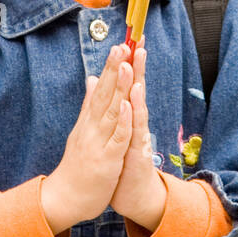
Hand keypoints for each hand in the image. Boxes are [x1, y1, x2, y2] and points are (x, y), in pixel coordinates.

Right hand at [40, 44, 134, 234]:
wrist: (64, 199)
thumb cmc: (77, 167)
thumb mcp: (82, 131)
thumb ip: (89, 105)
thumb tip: (92, 79)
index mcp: (88, 120)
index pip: (100, 88)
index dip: (110, 67)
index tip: (119, 45)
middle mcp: (91, 127)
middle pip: (104, 93)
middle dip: (114, 68)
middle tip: (122, 44)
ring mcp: (98, 142)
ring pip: (111, 110)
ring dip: (118, 87)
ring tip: (126, 64)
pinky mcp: (106, 159)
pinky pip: (116, 138)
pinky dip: (122, 121)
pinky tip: (128, 105)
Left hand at [109, 46, 167, 232]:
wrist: (134, 196)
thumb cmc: (124, 164)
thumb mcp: (115, 133)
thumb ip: (112, 107)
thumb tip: (98, 82)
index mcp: (128, 118)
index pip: (128, 86)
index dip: (128, 63)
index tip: (129, 40)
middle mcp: (136, 124)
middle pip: (137, 90)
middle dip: (137, 66)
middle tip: (138, 41)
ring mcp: (139, 138)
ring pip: (138, 107)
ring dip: (137, 84)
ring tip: (135, 62)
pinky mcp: (137, 154)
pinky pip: (135, 133)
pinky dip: (134, 117)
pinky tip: (133, 102)